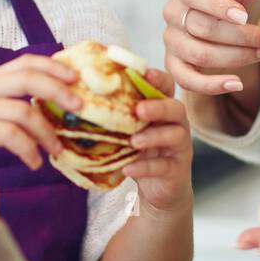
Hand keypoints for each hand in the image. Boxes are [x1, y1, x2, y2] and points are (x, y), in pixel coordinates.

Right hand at [0, 54, 83, 175]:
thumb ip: (5, 106)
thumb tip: (43, 115)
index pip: (26, 62)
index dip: (54, 66)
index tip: (76, 76)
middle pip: (30, 79)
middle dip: (59, 90)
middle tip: (79, 106)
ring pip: (24, 110)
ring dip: (47, 132)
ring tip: (58, 149)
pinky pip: (10, 136)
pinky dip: (28, 149)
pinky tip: (34, 162)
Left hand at [120, 68, 193, 213]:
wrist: (157, 187)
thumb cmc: (139, 151)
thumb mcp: (128, 130)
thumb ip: (117, 115)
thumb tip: (80, 96)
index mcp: (163, 108)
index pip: (167, 86)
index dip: (158, 78)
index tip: (144, 73)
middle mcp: (176, 123)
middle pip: (176, 108)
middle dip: (159, 107)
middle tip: (139, 110)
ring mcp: (179, 147)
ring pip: (175, 135)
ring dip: (153, 137)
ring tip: (133, 142)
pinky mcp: (176, 169)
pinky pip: (163, 166)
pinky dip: (145, 167)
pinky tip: (128, 168)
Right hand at [162, 0, 259, 95]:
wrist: (230, 21)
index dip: (218, 7)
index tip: (245, 17)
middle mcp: (172, 12)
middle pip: (204, 28)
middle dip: (242, 36)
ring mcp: (171, 40)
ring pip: (200, 54)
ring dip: (237, 57)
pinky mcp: (174, 64)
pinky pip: (187, 80)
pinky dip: (211, 85)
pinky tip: (237, 84)